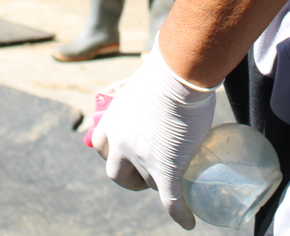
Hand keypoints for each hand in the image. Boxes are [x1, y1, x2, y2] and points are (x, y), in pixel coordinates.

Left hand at [91, 44, 215, 229]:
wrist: (178, 74)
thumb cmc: (166, 69)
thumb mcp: (145, 78)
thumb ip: (147, 90)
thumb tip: (161, 79)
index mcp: (113, 119)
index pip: (102, 144)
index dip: (113, 152)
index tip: (124, 152)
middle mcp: (121, 142)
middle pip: (117, 173)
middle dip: (130, 177)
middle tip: (147, 174)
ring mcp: (142, 158)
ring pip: (148, 183)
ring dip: (159, 185)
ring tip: (176, 182)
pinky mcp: (165, 168)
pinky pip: (170, 199)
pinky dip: (179, 213)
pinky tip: (188, 222)